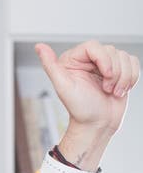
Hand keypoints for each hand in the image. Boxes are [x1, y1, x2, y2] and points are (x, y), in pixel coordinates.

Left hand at [35, 40, 139, 170]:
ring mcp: (106, 65)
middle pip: (112, 51)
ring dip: (123, 78)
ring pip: (125, 57)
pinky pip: (133, 63)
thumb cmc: (80, 110)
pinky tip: (120, 91)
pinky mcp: (120, 71)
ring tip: (112, 92)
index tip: (106, 77)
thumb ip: (50, 66)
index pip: (95, 46)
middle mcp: (90, 60)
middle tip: (105, 90)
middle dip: (113, 73)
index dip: (104, 60)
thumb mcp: (63, 87)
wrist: (97, 126)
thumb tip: (39, 47)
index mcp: (75, 60)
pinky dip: (131, 78)